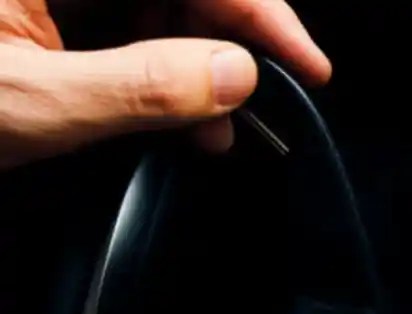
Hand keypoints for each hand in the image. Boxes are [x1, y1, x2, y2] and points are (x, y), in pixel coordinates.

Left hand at [0, 0, 330, 168]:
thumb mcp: (33, 99)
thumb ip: (138, 85)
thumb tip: (234, 73)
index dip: (259, 12)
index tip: (305, 64)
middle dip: (230, 46)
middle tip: (262, 107)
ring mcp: (49, 2)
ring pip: (156, 15)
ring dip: (197, 71)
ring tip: (214, 131)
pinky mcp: (44, 27)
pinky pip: (122, 38)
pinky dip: (159, 81)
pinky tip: (175, 122)